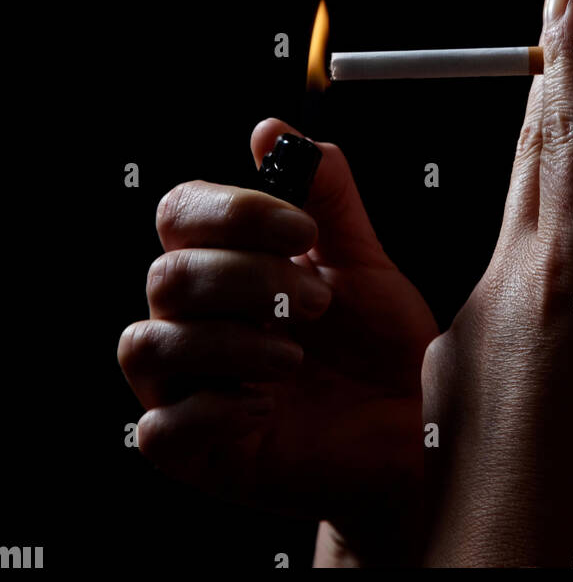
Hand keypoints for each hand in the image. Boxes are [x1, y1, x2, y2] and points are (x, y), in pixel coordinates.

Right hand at [118, 118, 438, 565]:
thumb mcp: (365, 262)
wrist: (415, 434)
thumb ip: (326, 195)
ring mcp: (186, 386)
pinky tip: (266, 407)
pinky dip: (215, 409)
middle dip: (246, 280)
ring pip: (149, 343)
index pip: (181, 213)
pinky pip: (160, 427)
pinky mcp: (192, 451)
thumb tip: (270, 130)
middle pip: (166, 274)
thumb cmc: (382, 348)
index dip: (234, 212)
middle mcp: (195, 320)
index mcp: (226, 265)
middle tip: (315, 302)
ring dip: (231, 343)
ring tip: (295, 358)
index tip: (303, 230)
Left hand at [421, 0, 572, 567]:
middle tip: (558, 59)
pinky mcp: (449, 366)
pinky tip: (570, 399)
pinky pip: (508, 319)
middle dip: (546, 111)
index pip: (566, 142)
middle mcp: (502, 281)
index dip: (566, 70)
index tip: (557, 12)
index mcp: (564, 272)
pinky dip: (546, 330)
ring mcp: (466, 323)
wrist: (505, 566)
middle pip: (528, 170)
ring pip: (530, 261)